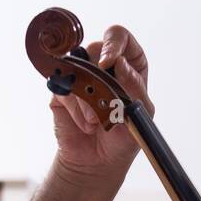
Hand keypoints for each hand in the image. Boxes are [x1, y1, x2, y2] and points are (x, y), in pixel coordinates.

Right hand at [50, 24, 152, 181]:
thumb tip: (120, 62)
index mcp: (129, 65)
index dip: (113, 45)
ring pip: (78, 68)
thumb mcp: (139, 114)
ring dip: (88, 99)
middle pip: (95, 49)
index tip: (109, 63)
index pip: (120, 38)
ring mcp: (81, 76)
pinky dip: (75, 109)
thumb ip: (133, 87)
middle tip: (106, 107)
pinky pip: (64, 88)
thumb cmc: (123, 138)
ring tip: (96, 122)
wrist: (97, 163)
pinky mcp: (62, 90)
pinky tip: (84, 125)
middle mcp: (104, 65)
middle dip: (100, 81)